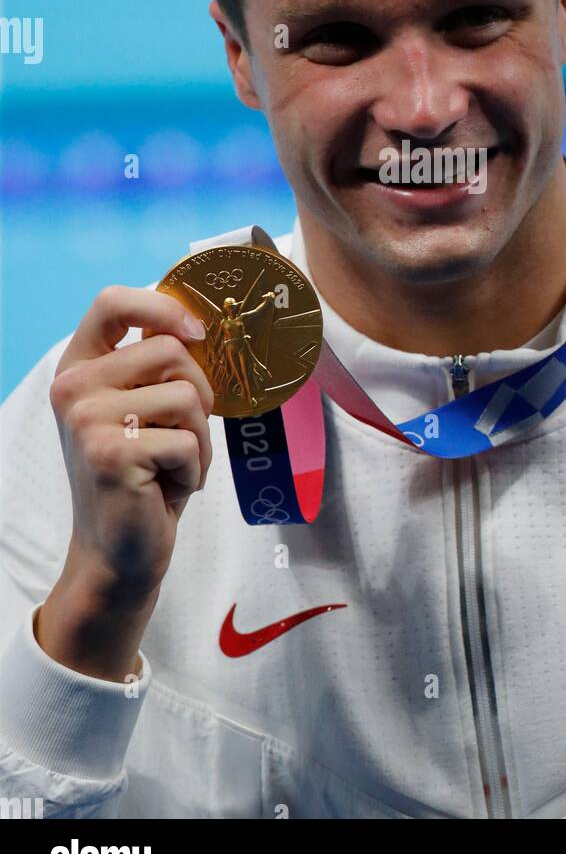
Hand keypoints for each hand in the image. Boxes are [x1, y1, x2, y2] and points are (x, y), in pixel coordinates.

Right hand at [47, 285, 213, 603]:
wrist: (119, 551)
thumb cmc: (143, 476)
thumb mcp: (143, 410)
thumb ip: (155, 368)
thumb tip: (203, 324)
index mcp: (80, 367)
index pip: (113, 302)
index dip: (163, 306)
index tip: (197, 331)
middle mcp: (74, 387)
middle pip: (171, 349)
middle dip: (200, 395)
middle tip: (183, 436)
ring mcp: (87, 419)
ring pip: (187, 395)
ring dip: (199, 438)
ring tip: (173, 466)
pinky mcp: (112, 452)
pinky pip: (188, 439)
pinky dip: (194, 467)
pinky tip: (167, 488)